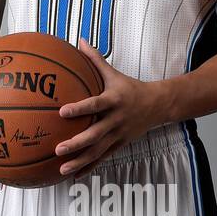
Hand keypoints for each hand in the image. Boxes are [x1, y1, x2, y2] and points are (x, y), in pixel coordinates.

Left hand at [55, 38, 163, 176]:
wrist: (158, 105)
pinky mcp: (120, 144)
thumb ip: (95, 59)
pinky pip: (103, 158)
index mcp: (114, 100)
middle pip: (95, 134)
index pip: (95, 104)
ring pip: (98, 151)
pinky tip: (74, 175)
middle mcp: (116, 120)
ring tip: (61, 169)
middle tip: (58, 149)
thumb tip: (78, 40)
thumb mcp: (114, 73)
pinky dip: (89, 167)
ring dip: (80, 161)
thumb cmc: (130, 87)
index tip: (62, 112)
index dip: (80, 109)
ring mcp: (119, 135)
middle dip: (76, 143)